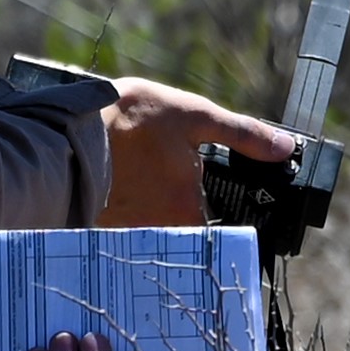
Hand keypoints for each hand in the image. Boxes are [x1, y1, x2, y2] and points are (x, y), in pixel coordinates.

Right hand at [97, 76, 298, 226]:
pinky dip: (129, 212)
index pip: (219, 234)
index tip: (229, 209)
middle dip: (187, 213)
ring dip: (156, 214)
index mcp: (187, 210)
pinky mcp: (101, 226)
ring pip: (154, 230)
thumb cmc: (130, 120)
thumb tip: (285, 147)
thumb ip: (243, 134)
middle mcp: (159, 231)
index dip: (227, 221)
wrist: (64, 130)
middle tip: (179, 185)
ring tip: (150, 181)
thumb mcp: (193, 116)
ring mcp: (127, 232)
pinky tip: (126, 187)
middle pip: (185, 234)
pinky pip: (125, 227)